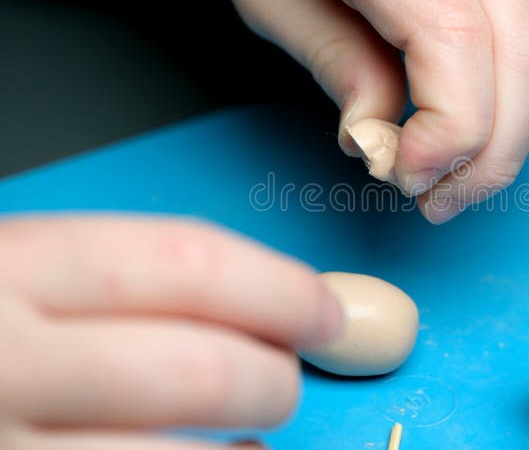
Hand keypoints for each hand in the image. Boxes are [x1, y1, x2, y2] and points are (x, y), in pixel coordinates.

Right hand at [0, 215, 341, 448]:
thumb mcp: (22, 272)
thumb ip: (126, 284)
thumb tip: (265, 310)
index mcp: (11, 269)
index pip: (187, 265)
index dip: (280, 290)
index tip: (326, 312)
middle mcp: (0, 362)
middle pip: (196, 374)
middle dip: (273, 381)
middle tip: (287, 378)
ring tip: (254, 439)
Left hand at [207, 0, 528, 222]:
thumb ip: (330, 58)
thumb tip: (379, 135)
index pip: (458, 41)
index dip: (448, 134)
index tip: (407, 175)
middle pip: (528, 57)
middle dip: (491, 156)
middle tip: (438, 197)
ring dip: (519, 130)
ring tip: (459, 159)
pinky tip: (488, 109)